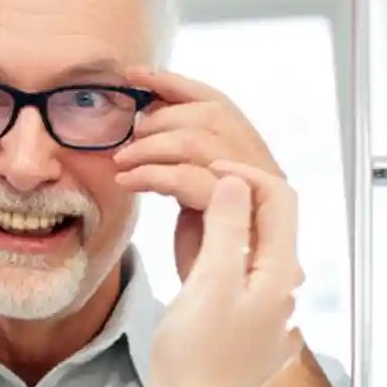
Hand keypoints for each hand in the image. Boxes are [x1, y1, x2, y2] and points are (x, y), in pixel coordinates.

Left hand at [113, 67, 281, 280]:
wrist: (218, 311)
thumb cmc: (205, 257)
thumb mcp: (193, 199)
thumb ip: (184, 161)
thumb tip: (147, 118)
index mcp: (254, 158)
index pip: (219, 102)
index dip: (176, 83)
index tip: (135, 74)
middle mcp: (263, 169)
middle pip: (212, 114)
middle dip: (161, 116)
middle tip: (128, 135)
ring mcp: (255, 194)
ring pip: (200, 141)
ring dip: (152, 145)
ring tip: (123, 161)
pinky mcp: (237, 219)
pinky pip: (189, 179)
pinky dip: (152, 174)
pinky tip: (128, 181)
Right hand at [147, 160, 304, 386]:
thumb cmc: (195, 355)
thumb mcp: (208, 281)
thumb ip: (227, 228)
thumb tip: (236, 183)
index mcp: (277, 274)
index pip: (278, 199)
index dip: (244, 175)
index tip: (205, 171)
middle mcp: (285, 296)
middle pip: (269, 228)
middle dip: (232, 203)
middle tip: (189, 197)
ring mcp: (272, 322)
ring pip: (255, 260)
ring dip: (225, 237)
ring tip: (188, 237)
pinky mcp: (255, 343)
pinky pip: (245, 291)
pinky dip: (224, 271)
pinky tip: (200, 284)